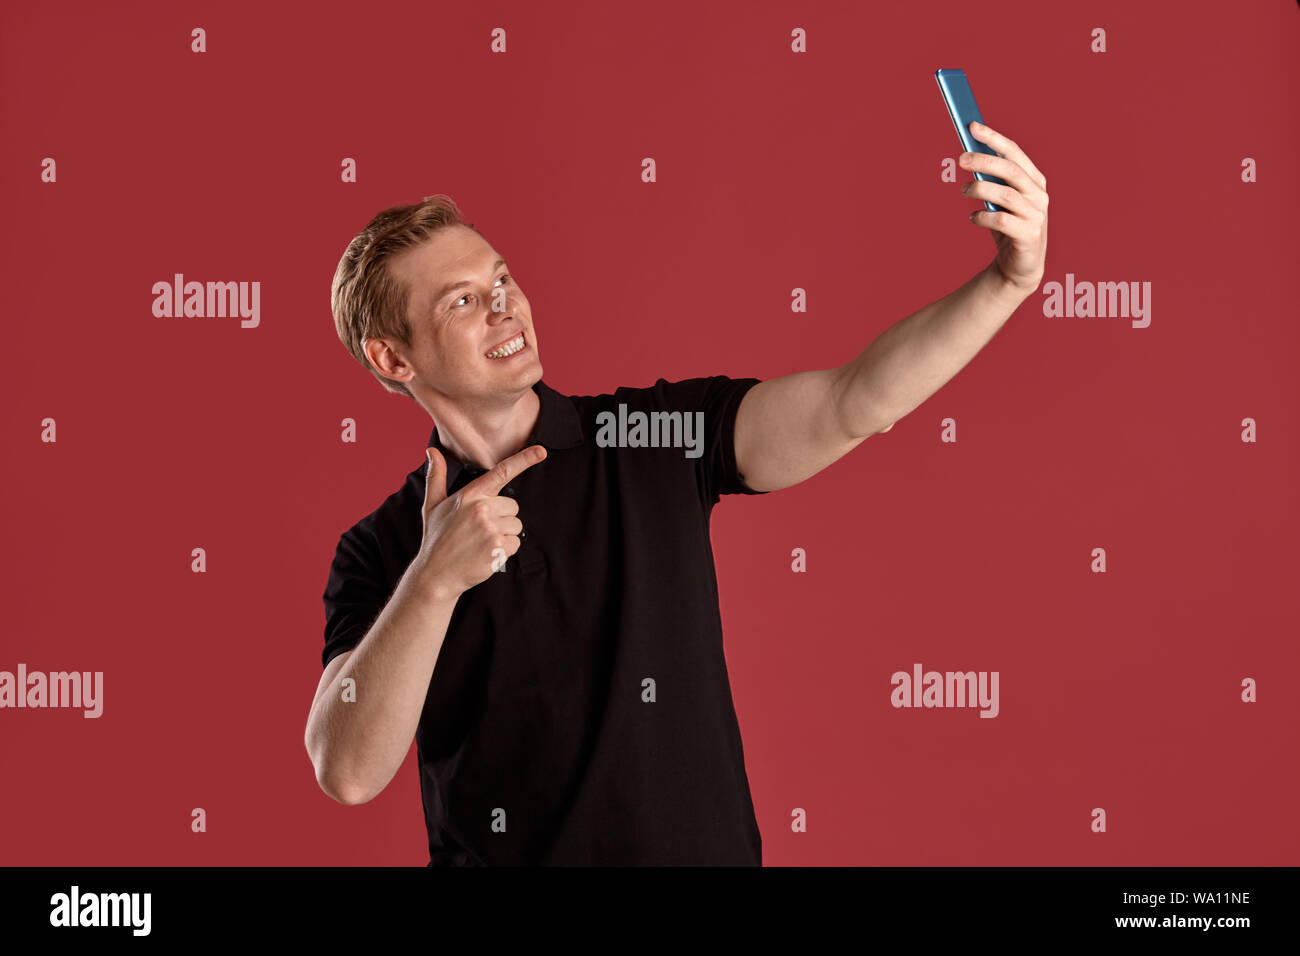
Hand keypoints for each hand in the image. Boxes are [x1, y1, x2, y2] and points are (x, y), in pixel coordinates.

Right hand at [415, 443, 547, 599]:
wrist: (436, 574)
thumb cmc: (436, 539)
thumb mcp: (433, 505)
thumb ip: (437, 476)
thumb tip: (432, 451)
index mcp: (469, 495)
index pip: (501, 472)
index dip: (524, 460)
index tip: (541, 451)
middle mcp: (481, 508)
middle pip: (513, 506)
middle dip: (502, 518)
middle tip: (480, 530)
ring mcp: (490, 528)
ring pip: (516, 525)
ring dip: (504, 535)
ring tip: (482, 543)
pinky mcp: (497, 546)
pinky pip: (516, 543)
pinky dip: (505, 550)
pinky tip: (486, 553)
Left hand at [960, 121, 1048, 295]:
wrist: (1018, 266)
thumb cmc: (1006, 227)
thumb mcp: (999, 200)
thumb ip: (990, 180)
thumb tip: (968, 155)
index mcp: (1034, 180)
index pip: (1015, 153)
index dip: (994, 138)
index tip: (972, 126)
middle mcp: (1039, 195)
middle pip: (1011, 171)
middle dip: (984, 161)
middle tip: (960, 159)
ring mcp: (1036, 216)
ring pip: (1006, 195)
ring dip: (979, 190)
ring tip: (963, 191)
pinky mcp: (1029, 236)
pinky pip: (1002, 221)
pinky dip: (983, 217)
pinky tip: (972, 217)